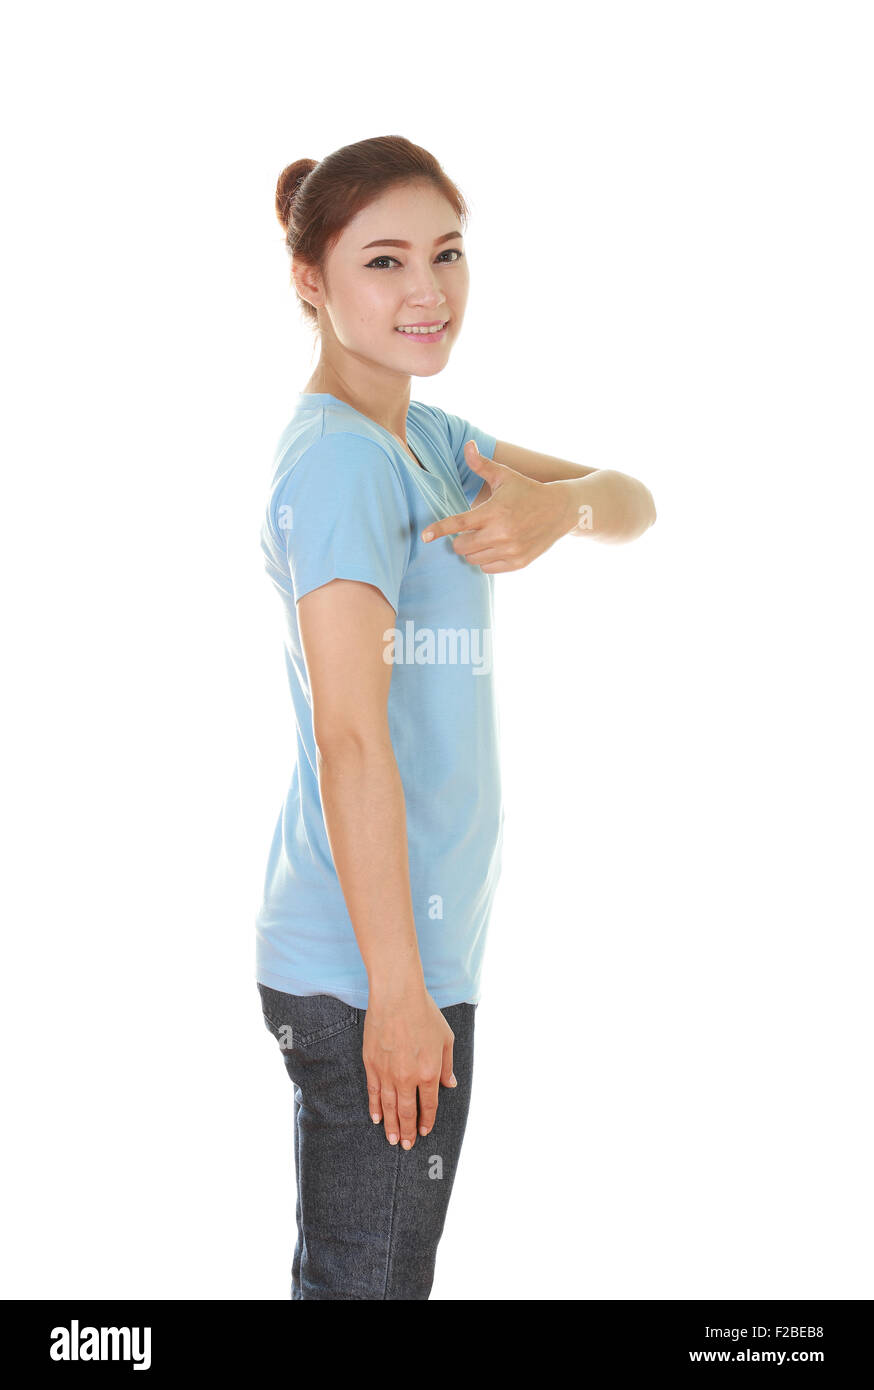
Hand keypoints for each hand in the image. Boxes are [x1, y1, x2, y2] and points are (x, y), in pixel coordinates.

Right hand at [363, 985, 456, 1148]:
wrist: (397, 997)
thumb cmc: (425, 1014)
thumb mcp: (446, 1038)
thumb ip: (447, 1065)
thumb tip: (450, 1085)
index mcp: (429, 1073)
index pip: (429, 1105)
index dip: (427, 1120)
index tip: (424, 1131)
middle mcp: (408, 1078)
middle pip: (407, 1112)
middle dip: (407, 1131)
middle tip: (405, 1145)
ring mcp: (388, 1072)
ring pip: (389, 1107)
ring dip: (391, 1125)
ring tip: (391, 1140)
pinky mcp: (372, 1064)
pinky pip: (374, 1092)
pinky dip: (375, 1107)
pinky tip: (377, 1118)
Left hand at [421, 440, 576, 571]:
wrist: (560, 510)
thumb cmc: (527, 490)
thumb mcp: (505, 476)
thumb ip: (482, 465)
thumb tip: (468, 445)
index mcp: (494, 511)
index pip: (459, 524)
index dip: (439, 530)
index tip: (425, 536)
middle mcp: (501, 533)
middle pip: (461, 547)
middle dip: (459, 540)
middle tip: (470, 531)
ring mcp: (510, 550)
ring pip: (473, 559)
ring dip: (473, 550)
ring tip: (484, 537)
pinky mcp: (518, 562)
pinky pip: (487, 568)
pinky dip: (485, 560)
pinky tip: (494, 547)